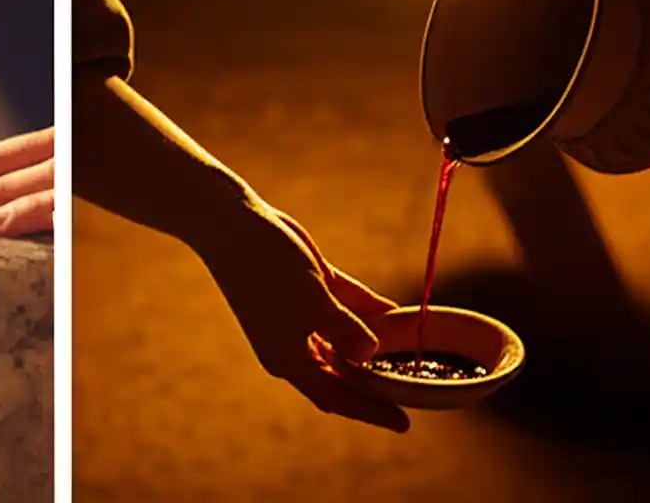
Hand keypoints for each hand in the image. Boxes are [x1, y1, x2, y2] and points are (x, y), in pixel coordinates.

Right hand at [199, 204, 409, 432]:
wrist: (235, 225)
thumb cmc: (268, 269)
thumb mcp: (313, 303)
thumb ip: (345, 331)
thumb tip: (369, 355)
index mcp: (288, 358)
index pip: (335, 396)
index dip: (370, 411)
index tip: (404, 423)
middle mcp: (295, 343)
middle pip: (342, 374)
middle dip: (375, 383)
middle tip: (413, 389)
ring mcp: (301, 316)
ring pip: (346, 340)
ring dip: (375, 344)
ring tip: (411, 352)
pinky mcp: (308, 288)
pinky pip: (345, 307)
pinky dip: (367, 311)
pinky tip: (395, 311)